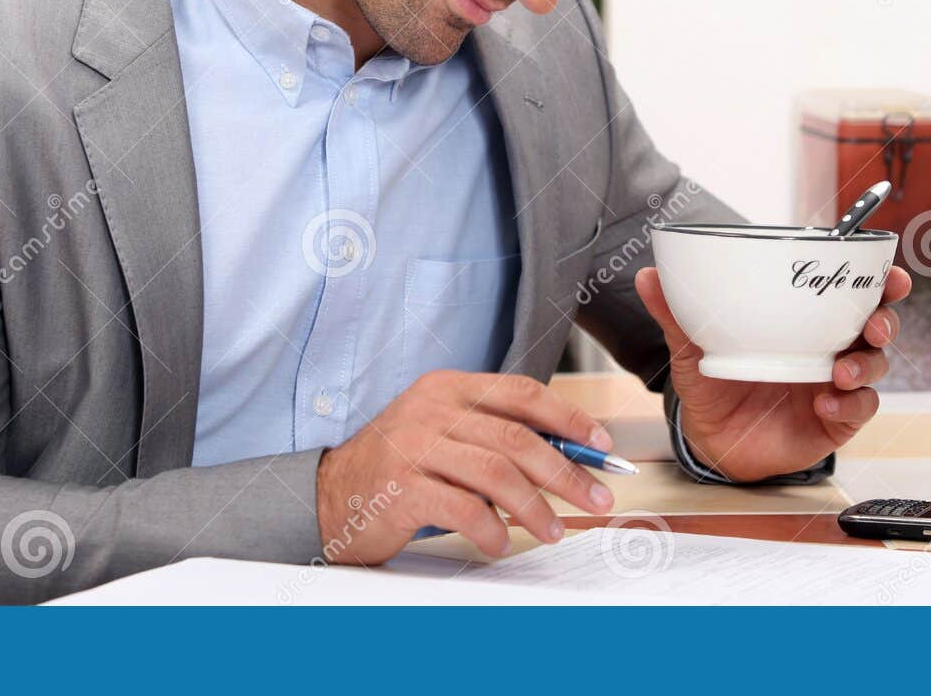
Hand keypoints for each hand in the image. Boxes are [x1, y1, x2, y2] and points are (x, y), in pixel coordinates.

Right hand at [314, 371, 616, 563]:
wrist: (329, 495)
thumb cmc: (398, 467)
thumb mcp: (445, 434)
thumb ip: (494, 437)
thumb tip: (567, 458)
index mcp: (449, 387)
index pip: (522, 393)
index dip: (568, 418)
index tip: (601, 445)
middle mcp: (432, 409)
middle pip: (517, 438)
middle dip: (566, 472)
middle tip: (596, 499)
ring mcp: (414, 445)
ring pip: (497, 473)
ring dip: (536, 508)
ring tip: (553, 530)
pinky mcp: (402, 486)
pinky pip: (464, 509)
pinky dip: (491, 530)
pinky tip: (499, 543)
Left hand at [636, 264, 910, 482]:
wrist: (710, 437)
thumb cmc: (714, 381)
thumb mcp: (693, 345)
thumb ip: (676, 312)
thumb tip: (648, 275)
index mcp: (805, 320)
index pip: (851, 291)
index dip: (878, 280)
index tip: (888, 272)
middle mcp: (828, 347)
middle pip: (876, 325)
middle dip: (885, 319)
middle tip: (873, 324)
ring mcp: (835, 384)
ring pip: (874, 366)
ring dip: (866, 365)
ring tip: (840, 371)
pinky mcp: (835, 420)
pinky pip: (857, 409)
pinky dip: (849, 404)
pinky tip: (826, 403)